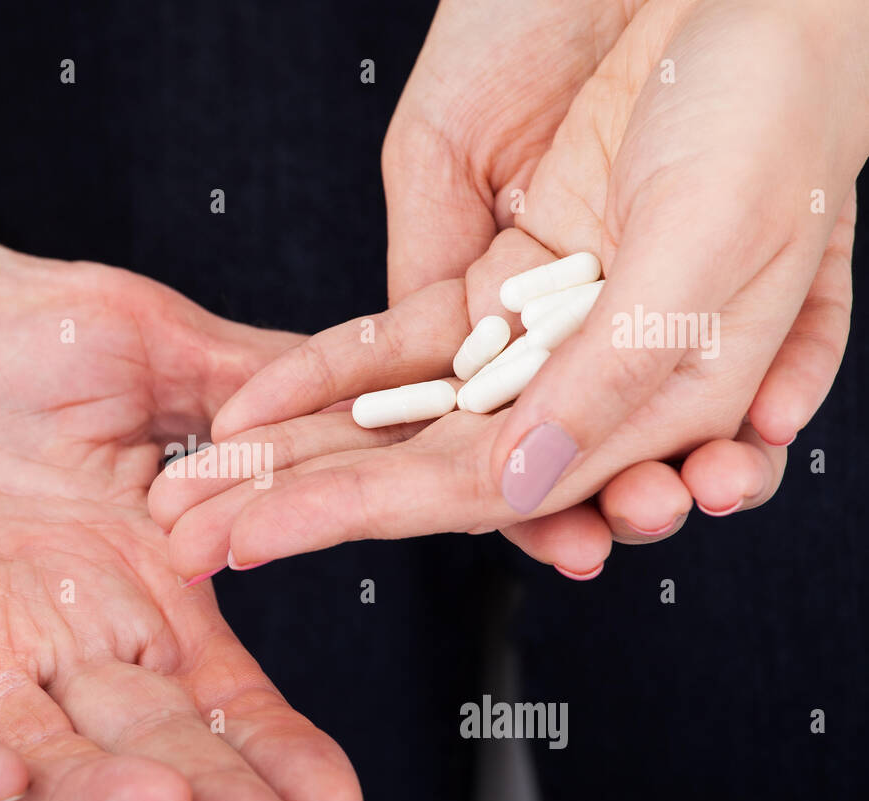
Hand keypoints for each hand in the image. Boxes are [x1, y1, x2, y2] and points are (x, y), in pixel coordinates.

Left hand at [0, 203, 360, 800]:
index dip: (272, 748)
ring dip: (90, 799)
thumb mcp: (120, 333)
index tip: (332, 799)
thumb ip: (232, 377)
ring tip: (160, 798)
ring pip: (26, 776)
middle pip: (139, 749)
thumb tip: (354, 397)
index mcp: (124, 573)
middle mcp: (43, 636)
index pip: (214, 690)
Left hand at [150, 0, 863, 576]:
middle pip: (426, 473)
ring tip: (197, 494)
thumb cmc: (762, 101)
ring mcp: (518, 341)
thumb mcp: (711, 237)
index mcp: (659, 406)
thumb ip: (619, 373)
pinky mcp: (473, 280)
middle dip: (307, 510)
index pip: (498, 490)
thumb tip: (516, 489)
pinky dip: (312, 375)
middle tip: (200, 541)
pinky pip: (383, 344)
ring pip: (392, 423)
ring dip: (292, 459)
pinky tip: (246, 413)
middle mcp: (577, 391)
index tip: (263, 539)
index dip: (374, 517)